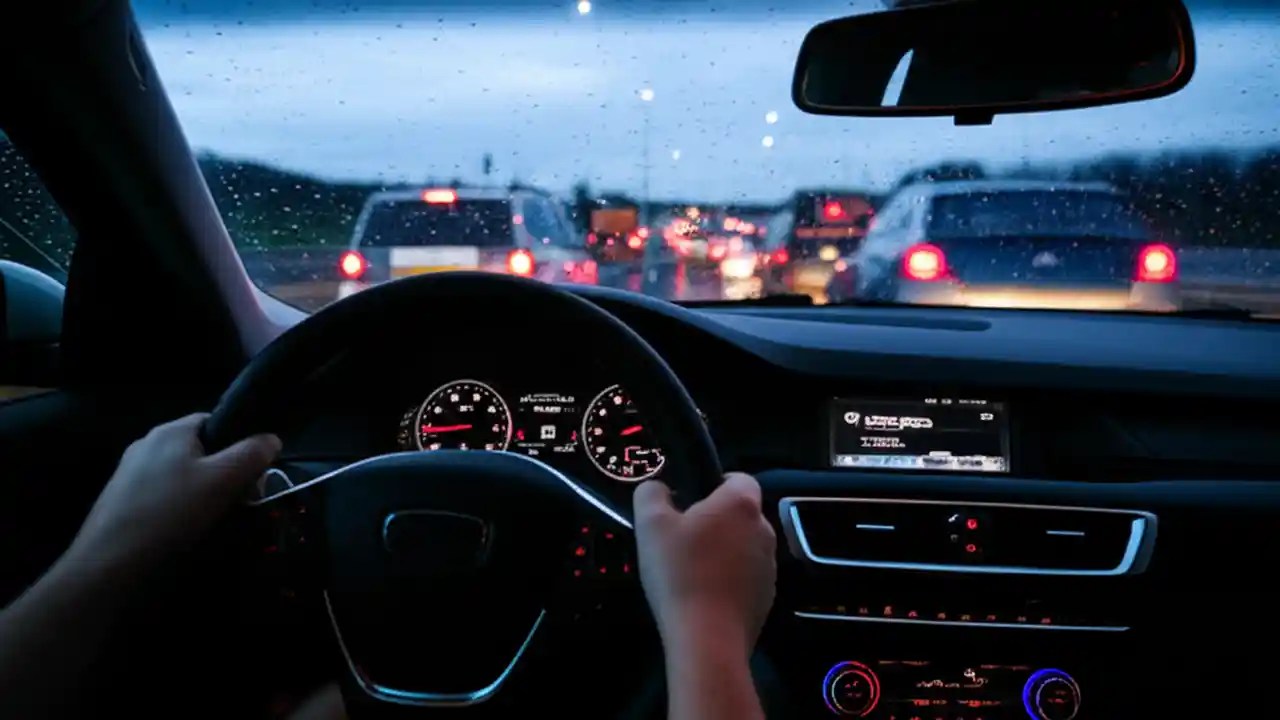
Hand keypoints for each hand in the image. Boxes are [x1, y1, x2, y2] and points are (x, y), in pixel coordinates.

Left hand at [66, 413, 280, 574]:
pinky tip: (181, 526)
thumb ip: (251, 455)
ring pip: (180, 471)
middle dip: (222, 470)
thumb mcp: (223, 480)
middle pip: (199, 448)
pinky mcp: (121, 497)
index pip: (215, 420)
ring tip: (210, 516)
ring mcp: (129, 470)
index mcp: (171, 430)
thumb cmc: (171, 512)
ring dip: (200, 489)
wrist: (110, 559)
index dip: (239, 442)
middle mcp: (147, 442)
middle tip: (236, 498)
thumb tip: (271, 438)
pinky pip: (161, 491)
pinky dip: (177, 504)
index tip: (251, 472)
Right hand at [633, 472, 776, 654]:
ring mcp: (770, 566)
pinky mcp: (768, 597)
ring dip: (724, 551)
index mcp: (741, 503)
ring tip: (692, 570)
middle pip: (741, 514)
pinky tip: (705, 596)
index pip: (739, 477)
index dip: (715, 483)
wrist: (707, 638)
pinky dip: (730, 580)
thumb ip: (651, 493)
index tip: (691, 499)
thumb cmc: (679, 572)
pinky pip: (747, 577)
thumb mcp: (650, 524)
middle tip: (683, 536)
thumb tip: (656, 487)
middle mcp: (764, 529)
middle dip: (717, 520)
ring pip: (745, 547)